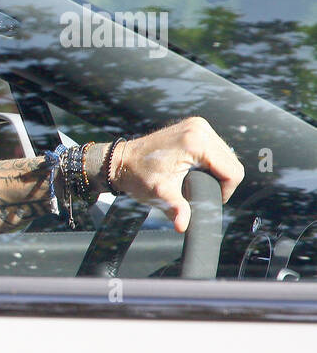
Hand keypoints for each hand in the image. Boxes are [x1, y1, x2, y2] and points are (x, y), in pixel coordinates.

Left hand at [111, 117, 243, 232]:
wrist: (121, 161)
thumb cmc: (138, 176)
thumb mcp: (160, 193)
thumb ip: (176, 209)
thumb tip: (183, 226)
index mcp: (196, 142)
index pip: (232, 171)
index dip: (226, 190)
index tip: (212, 199)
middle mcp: (199, 129)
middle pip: (231, 161)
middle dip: (222, 180)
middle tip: (204, 192)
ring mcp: (197, 125)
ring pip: (226, 154)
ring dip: (218, 170)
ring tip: (200, 182)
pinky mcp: (193, 126)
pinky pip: (215, 147)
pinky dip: (211, 161)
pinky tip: (198, 171)